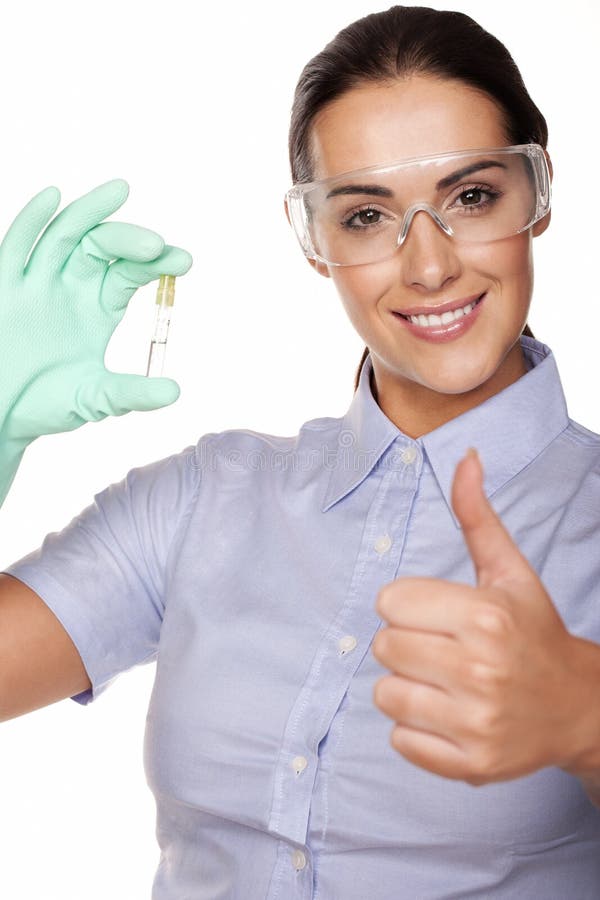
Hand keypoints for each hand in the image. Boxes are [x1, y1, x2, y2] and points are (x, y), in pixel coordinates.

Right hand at [0, 179, 191, 448]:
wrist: (0, 416)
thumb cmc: (46, 406)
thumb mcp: (94, 399)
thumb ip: (130, 393)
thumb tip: (174, 392)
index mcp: (97, 307)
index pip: (129, 272)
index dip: (154, 262)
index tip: (183, 260)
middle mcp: (69, 287)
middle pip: (101, 247)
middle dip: (130, 240)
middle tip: (157, 245)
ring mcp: (35, 284)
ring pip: (63, 237)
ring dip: (90, 212)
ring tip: (120, 191)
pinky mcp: (3, 287)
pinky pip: (16, 248)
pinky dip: (32, 220)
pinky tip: (52, 197)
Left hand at [372, 448, 599, 785]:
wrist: (577, 705)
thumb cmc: (532, 629)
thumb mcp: (509, 571)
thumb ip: (477, 516)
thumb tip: (465, 458)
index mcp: (485, 615)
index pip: (389, 601)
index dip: (408, 605)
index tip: (438, 614)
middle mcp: (481, 669)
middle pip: (383, 647)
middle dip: (405, 643)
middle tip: (441, 647)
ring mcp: (476, 721)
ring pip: (385, 694)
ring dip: (407, 686)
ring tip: (444, 681)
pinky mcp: (471, 764)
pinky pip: (400, 740)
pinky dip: (416, 728)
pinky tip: (449, 713)